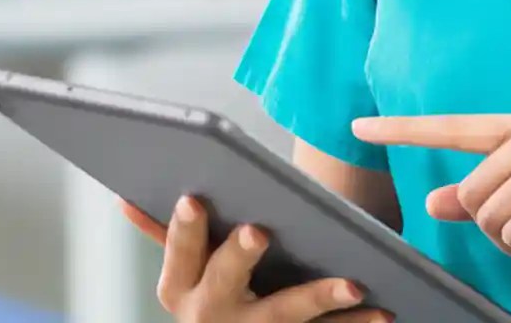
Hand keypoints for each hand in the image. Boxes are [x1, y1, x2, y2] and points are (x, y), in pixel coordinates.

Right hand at [119, 196, 393, 321]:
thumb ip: (168, 236)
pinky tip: (384, 311)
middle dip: (238, 256)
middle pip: (225, 283)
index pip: (180, 253)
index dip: (185, 229)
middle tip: (257, 231)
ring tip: (354, 283)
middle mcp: (210, 315)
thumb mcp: (186, 272)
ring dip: (319, 298)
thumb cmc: (212, 294)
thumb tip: (126, 200)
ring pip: (285, 315)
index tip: (194, 199)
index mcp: (180, 289)